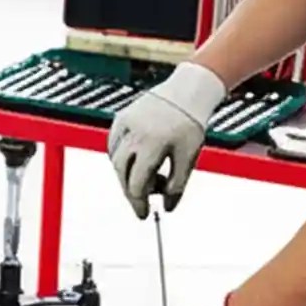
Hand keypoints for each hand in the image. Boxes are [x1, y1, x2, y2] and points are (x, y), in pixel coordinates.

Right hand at [108, 63, 226, 218]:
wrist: (188, 90)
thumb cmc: (191, 125)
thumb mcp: (189, 157)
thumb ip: (178, 185)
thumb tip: (167, 208)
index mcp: (154, 145)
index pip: (137, 184)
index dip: (139, 203)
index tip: (144, 215)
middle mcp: (135, 134)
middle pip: (122, 174)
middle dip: (132, 190)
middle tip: (145, 199)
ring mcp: (125, 125)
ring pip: (116, 161)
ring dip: (127, 174)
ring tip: (150, 174)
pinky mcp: (120, 118)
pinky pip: (114, 146)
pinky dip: (121, 158)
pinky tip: (137, 160)